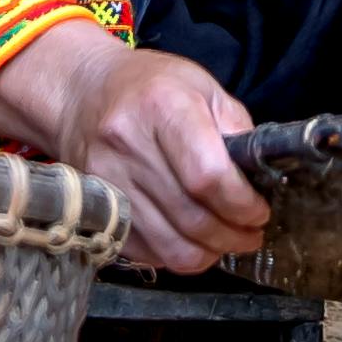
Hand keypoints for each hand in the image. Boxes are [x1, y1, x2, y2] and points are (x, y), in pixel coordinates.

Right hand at [0, 23, 267, 274]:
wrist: (81, 92)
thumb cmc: (149, 86)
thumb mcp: (202, 86)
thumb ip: (235, 127)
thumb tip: (260, 175)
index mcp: (162, 107)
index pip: (207, 175)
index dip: (241, 204)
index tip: (259, 210)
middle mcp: (128, 145)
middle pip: (192, 217)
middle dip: (233, 235)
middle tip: (251, 233)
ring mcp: (107, 182)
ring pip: (170, 246)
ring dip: (210, 253)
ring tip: (227, 241)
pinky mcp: (97, 210)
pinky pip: (147, 254)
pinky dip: (178, 255)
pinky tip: (193, 239)